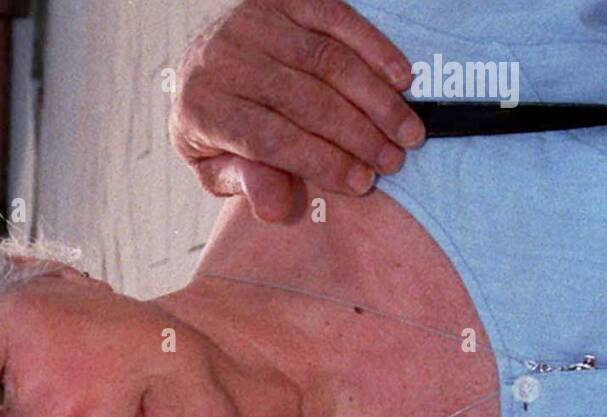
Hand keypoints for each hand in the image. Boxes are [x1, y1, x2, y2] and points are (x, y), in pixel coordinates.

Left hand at [169, 0, 424, 222]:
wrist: (200, 66)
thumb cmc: (215, 127)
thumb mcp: (214, 168)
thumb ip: (244, 185)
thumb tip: (274, 207)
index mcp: (205, 109)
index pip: (272, 139)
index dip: (322, 162)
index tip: (362, 183)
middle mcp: (226, 59)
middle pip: (306, 100)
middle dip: (358, 135)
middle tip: (394, 161)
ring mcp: (255, 23)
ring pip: (328, 62)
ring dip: (375, 99)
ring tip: (407, 131)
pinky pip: (337, 19)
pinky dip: (375, 49)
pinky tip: (401, 80)